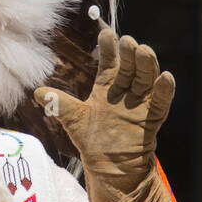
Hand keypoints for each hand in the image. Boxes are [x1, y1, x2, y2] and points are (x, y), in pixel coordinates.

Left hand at [32, 27, 175, 194]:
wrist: (109, 167)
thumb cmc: (92, 141)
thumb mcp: (73, 120)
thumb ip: (59, 103)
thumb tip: (36, 92)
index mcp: (107, 87)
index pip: (109, 61)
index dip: (108, 47)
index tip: (104, 33)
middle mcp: (125, 91)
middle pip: (130, 67)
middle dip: (130, 53)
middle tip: (127, 41)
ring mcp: (140, 103)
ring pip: (146, 78)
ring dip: (147, 65)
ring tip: (144, 51)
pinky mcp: (152, 118)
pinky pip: (160, 101)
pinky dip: (164, 90)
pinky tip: (165, 77)